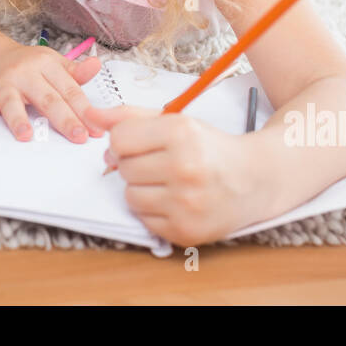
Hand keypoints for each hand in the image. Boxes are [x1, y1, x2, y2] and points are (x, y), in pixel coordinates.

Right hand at [0, 44, 104, 142]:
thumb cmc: (28, 65)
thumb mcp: (53, 63)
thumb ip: (75, 72)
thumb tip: (97, 66)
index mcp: (46, 65)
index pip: (69, 90)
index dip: (84, 110)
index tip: (96, 129)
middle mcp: (25, 73)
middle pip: (47, 98)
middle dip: (64, 118)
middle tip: (77, 136)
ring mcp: (4, 82)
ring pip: (12, 102)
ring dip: (18, 119)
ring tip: (26, 135)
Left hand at [85, 105, 273, 245]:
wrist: (254, 180)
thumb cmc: (209, 148)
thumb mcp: (175, 122)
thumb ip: (130, 117)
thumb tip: (91, 115)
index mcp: (181, 133)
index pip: (119, 139)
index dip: (125, 142)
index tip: (140, 144)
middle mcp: (185, 168)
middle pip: (123, 168)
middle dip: (135, 164)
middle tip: (159, 163)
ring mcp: (186, 203)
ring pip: (129, 195)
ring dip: (142, 189)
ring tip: (166, 182)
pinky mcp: (185, 230)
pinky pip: (144, 220)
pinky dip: (154, 211)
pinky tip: (174, 200)